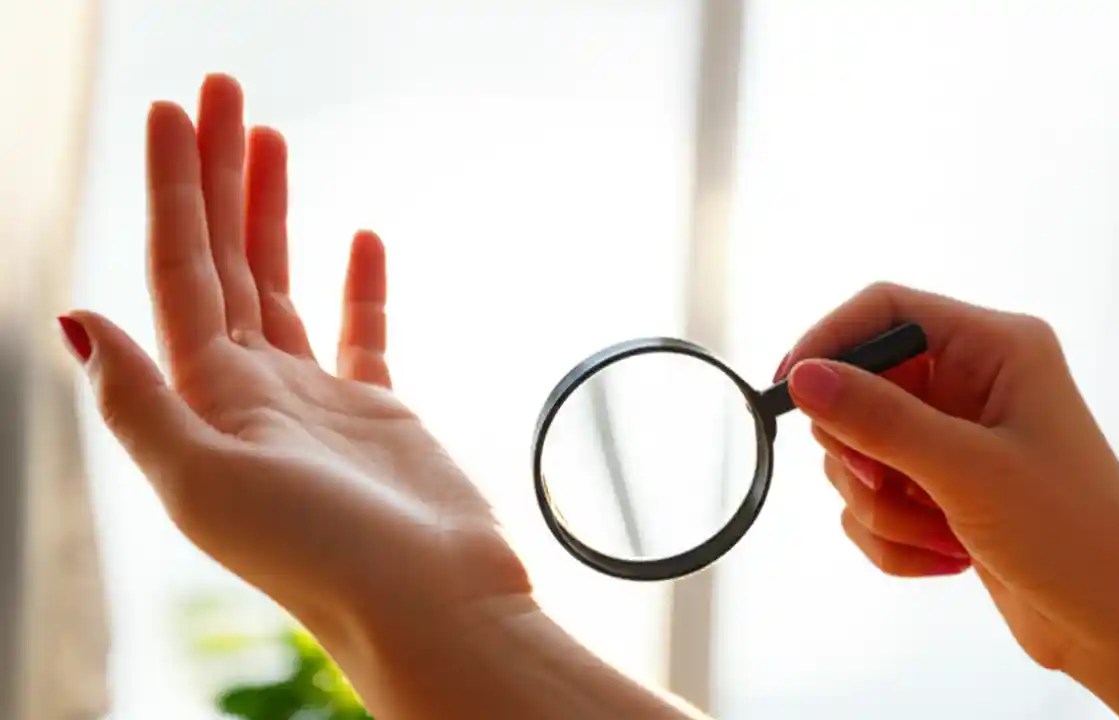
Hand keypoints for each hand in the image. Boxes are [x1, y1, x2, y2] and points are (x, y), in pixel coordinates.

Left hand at [60, 75, 528, 641]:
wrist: (428, 600)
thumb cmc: (321, 553)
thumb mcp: (206, 481)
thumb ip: (140, 400)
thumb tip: (76, 316)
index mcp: (207, 397)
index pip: (180, 268)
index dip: (173, 188)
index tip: (174, 111)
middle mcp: (250, 390)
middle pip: (224, 258)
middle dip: (219, 174)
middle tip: (224, 88)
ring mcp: (314, 398)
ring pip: (280, 282)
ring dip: (271, 211)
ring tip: (271, 137)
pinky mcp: (376, 411)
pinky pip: (358, 329)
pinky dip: (356, 281)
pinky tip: (359, 234)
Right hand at [778, 283, 1118, 674]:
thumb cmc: (1074, 535)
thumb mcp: (967, 471)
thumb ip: (879, 419)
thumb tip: (802, 376)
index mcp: (996, 348)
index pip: (887, 310)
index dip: (830, 340)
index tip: (790, 388)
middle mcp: (973, 382)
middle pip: (860, 388)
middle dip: (862, 452)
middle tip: (887, 485)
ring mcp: (954, 438)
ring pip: (860, 452)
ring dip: (882, 506)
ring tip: (940, 535)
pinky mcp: (941, 488)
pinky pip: (873, 499)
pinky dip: (893, 537)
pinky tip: (946, 558)